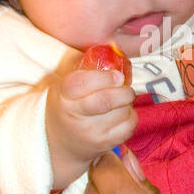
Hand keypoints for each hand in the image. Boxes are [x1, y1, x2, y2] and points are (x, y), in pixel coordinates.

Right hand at [46, 68, 136, 187]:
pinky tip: (122, 114)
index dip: (103, 77)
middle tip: (124, 86)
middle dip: (123, 91)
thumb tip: (114, 49)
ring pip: (121, 113)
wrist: (62, 143)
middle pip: (106, 101)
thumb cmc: (68, 106)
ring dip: (127, 103)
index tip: (117, 75)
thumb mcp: (66, 87)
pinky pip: (129, 127)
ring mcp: (90, 133)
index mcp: (63, 96)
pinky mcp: (104, 144)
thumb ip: (85, 70)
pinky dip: (131, 117)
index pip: (81, 83)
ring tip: (120, 101)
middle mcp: (74, 116)